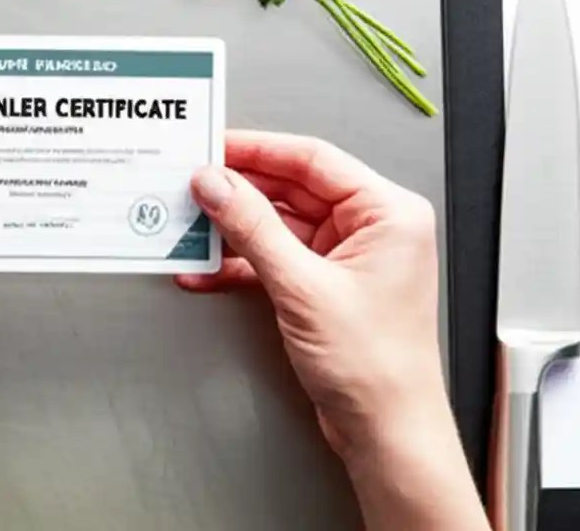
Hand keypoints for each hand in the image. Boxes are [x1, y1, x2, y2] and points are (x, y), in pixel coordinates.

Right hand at [178, 131, 486, 530]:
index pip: (313, 160)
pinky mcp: (324, 285)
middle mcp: (372, 228)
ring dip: (234, 229)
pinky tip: (205, 268)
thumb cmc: (377, 368)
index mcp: (388, 212)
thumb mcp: (303, 287)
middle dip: (239, 190)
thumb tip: (217, 186)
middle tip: (192, 185)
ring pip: (278, 224)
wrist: (386, 431)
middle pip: (292, 189)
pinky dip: (240, 264)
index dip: (258, 150)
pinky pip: (275, 258)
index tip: (214, 147)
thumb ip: (253, 229)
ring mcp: (347, 257)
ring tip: (190, 225)